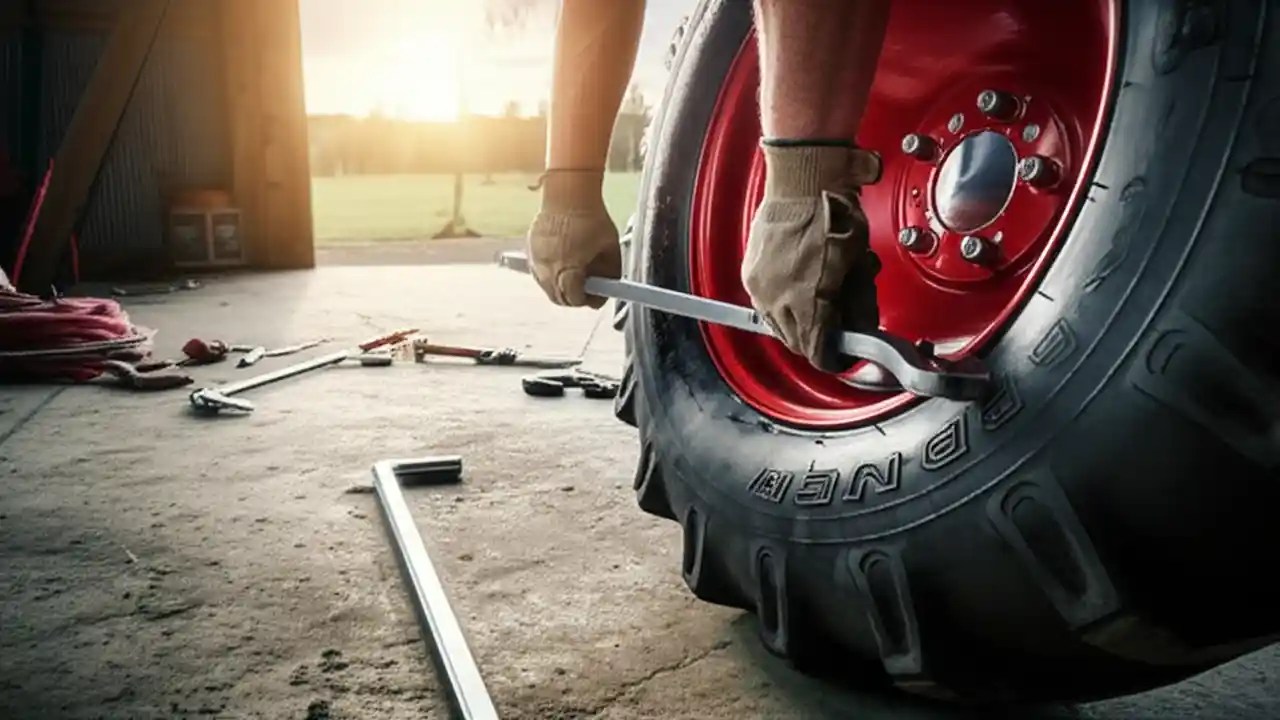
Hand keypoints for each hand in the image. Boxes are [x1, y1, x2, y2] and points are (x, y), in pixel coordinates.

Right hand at [525, 172, 621, 308]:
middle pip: (558, 297)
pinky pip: (539, 271)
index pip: (574, 299)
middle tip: (586, 289)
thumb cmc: (592, 219)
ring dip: (560, 286)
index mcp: (568, 268)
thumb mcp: (610, 249)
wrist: (568, 193)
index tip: (596, 296)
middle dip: (573, 297)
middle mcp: (548, 268)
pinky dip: (550, 273)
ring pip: (546, 286)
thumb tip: (605, 291)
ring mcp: (536, 259)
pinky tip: (562, 262)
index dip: (587, 300)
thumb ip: (609, 274)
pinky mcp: (530, 250)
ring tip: (575, 273)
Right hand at [740, 144, 880, 371]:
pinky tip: (797, 289)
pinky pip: (765, 301)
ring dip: (796, 322)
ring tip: (815, 307)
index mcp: (805, 302)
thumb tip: (859, 324)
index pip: (816, 350)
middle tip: (833, 331)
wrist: (806, 180)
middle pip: (795, 341)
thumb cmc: (834, 211)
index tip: (842, 354)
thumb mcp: (858, 264)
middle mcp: (777, 299)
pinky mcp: (752, 271)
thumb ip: (856, 301)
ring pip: (777, 323)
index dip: (833, 356)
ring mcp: (760, 286)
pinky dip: (781, 302)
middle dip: (815, 340)